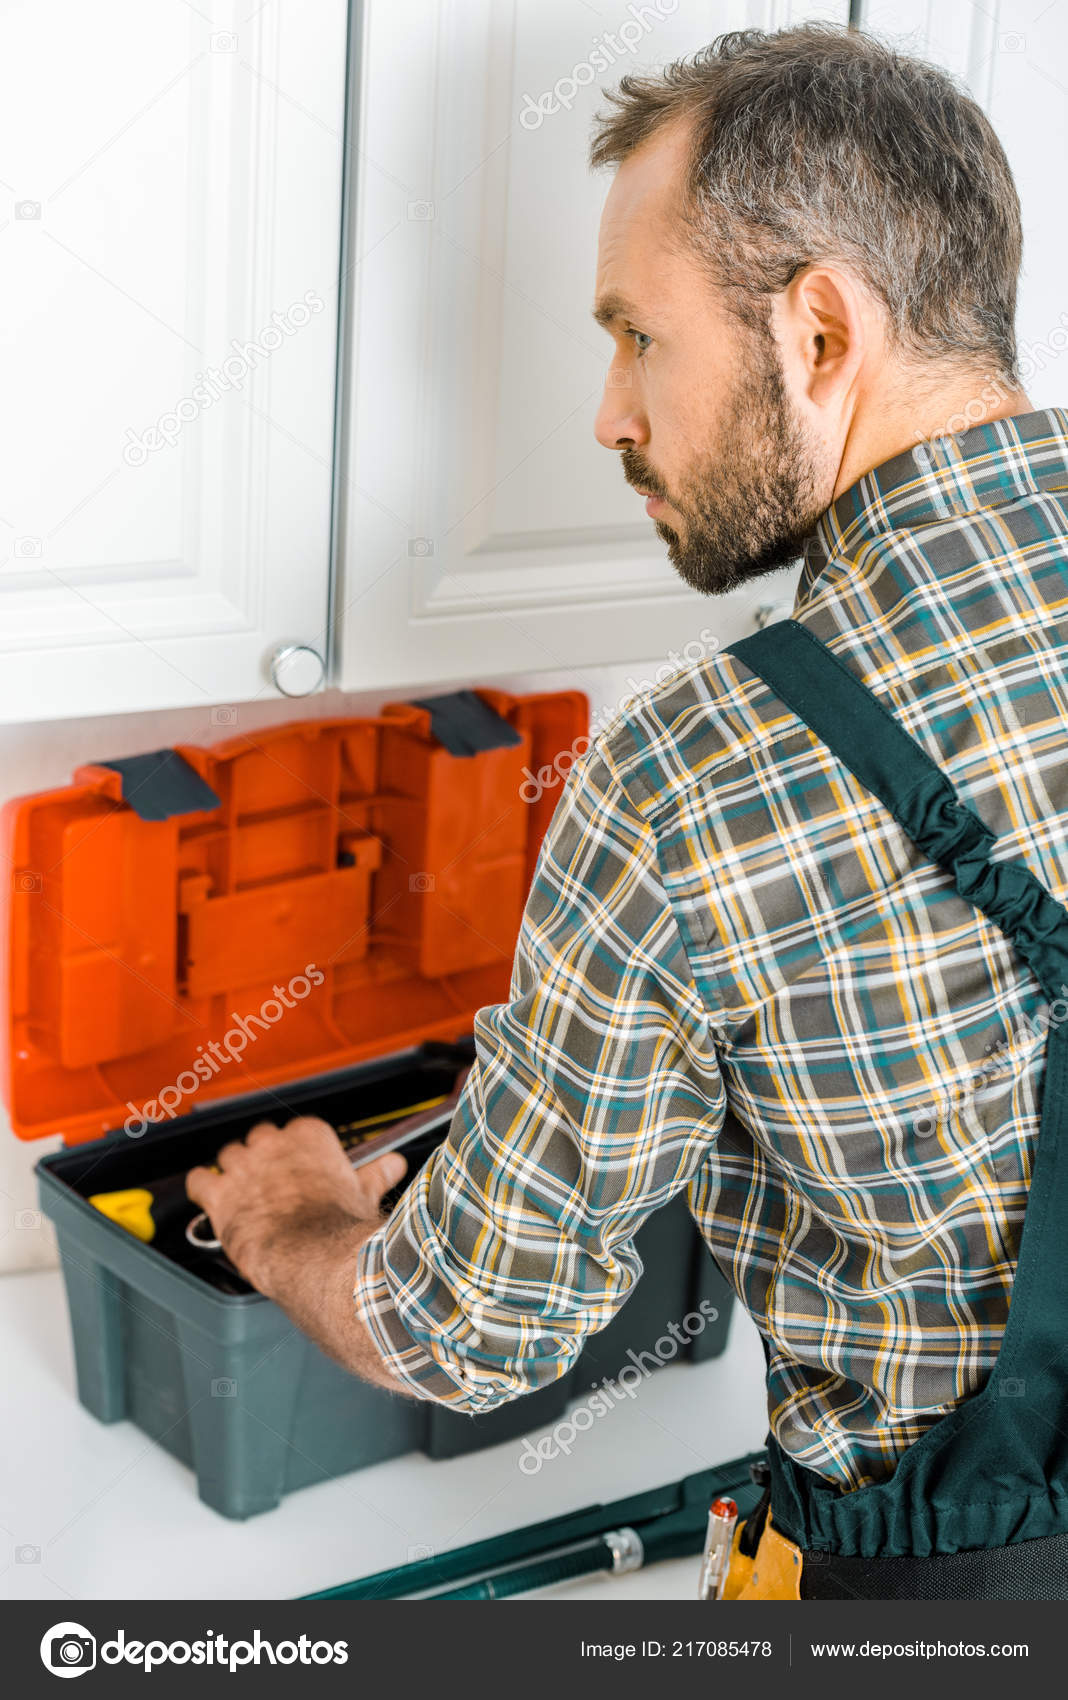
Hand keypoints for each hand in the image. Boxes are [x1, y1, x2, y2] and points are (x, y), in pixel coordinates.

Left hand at [186, 1116, 406, 1294]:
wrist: (314, 1259)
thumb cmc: (338, 1228)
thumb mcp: (364, 1195)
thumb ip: (375, 1174)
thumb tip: (393, 1164)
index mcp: (309, 1136)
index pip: (296, 1132)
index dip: (295, 1153)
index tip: (300, 1169)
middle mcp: (273, 1143)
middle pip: (260, 1138)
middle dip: (263, 1158)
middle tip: (272, 1182)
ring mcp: (243, 1166)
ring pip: (229, 1155)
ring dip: (233, 1171)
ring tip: (242, 1191)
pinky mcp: (219, 1194)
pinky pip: (198, 1180)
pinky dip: (202, 1187)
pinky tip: (208, 1195)